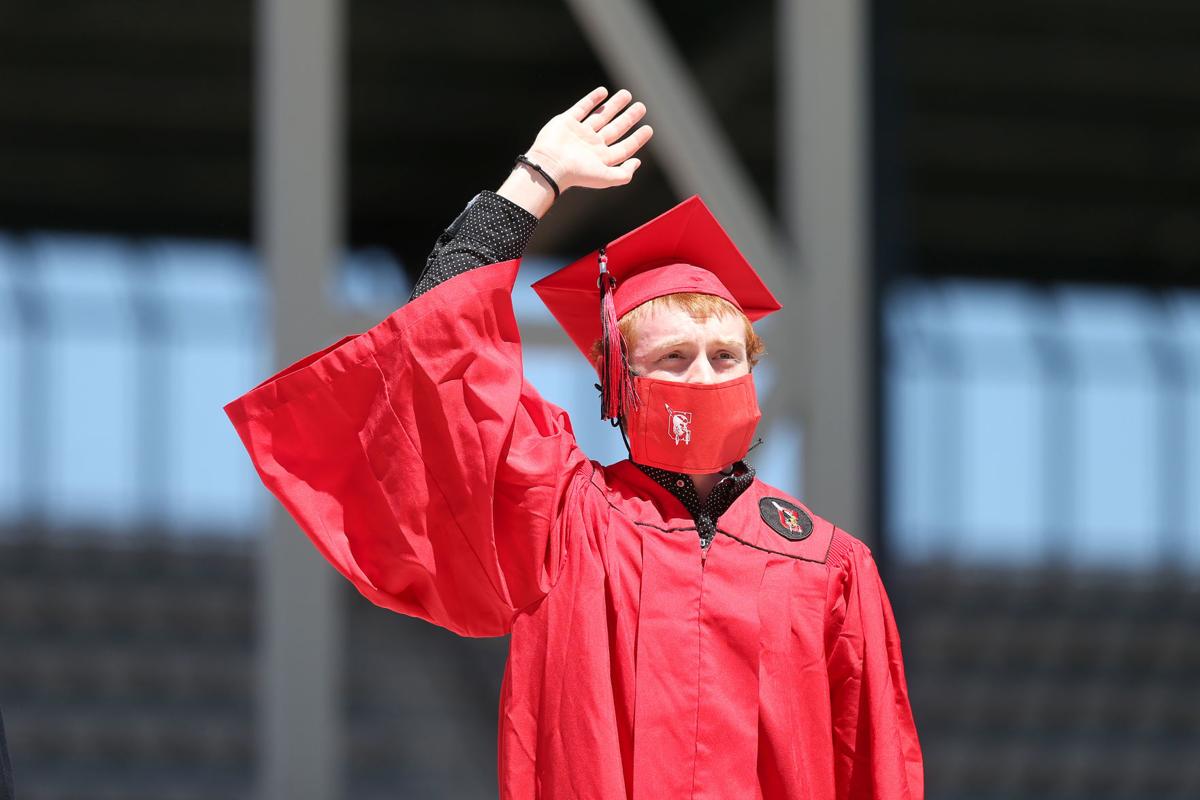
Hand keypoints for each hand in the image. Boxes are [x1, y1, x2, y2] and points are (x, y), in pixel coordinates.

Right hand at [524, 87, 652, 191]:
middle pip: (615, 129)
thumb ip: (623, 173)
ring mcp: (579, 133)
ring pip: (600, 116)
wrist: (550, 164)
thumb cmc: (577, 173)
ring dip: (614, 106)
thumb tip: (637, 162)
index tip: (649, 128)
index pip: (624, 147)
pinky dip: (592, 99)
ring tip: (627, 94)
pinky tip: (603, 92)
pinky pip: (582, 108)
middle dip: (629, 118)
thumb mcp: (605, 178)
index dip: (637, 139)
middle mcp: (591, 145)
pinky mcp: (566, 122)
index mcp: (601, 158)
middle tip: (642, 107)